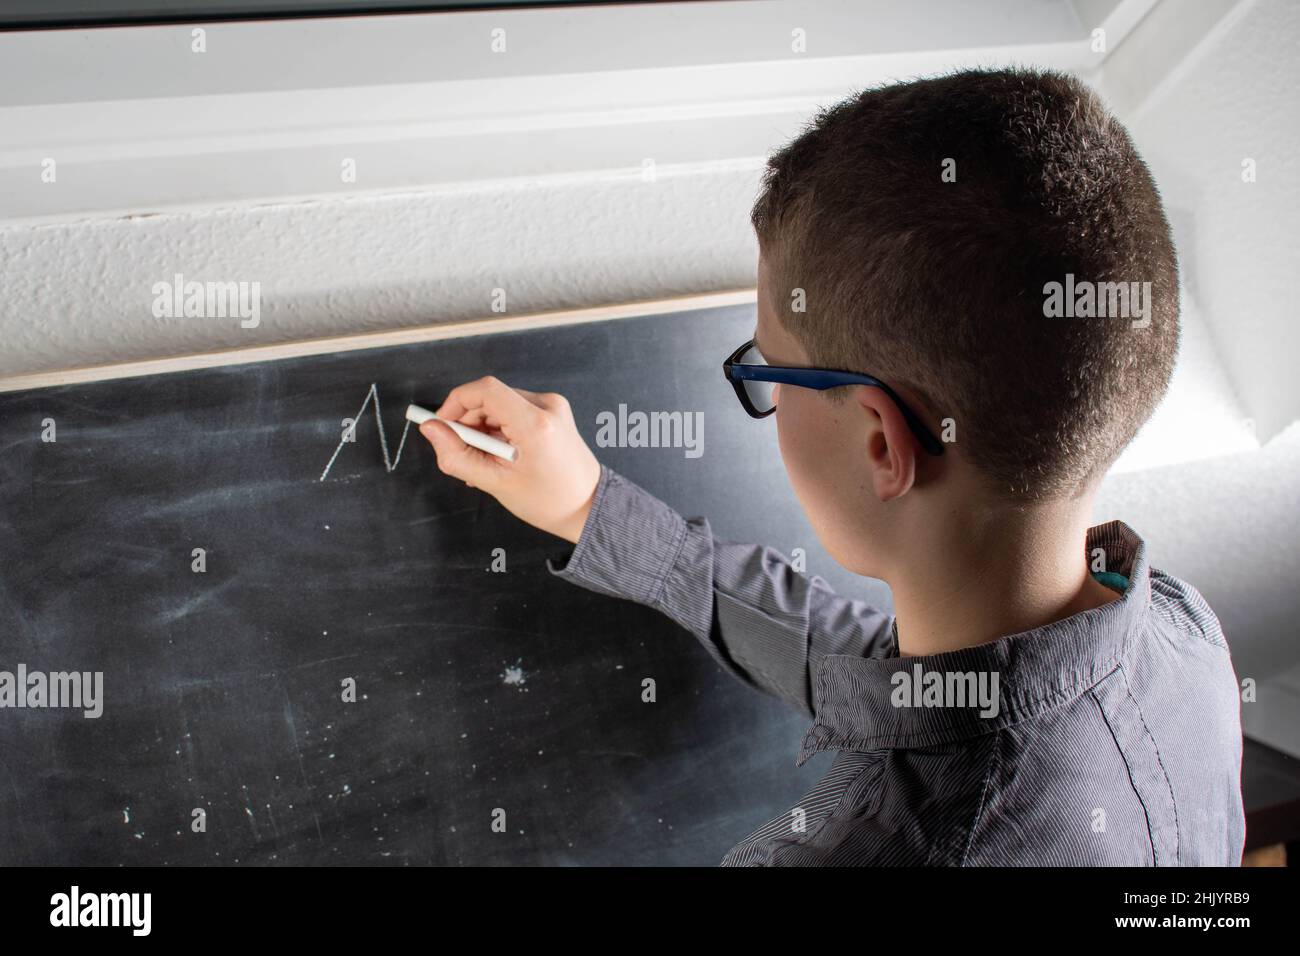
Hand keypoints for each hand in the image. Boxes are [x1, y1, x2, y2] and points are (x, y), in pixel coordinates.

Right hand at [417, 376, 600, 543]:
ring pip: (499, 405)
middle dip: (468, 423)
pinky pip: (513, 411)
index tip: (441, 424)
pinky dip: (499, 430)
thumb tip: (431, 430)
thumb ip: (457, 456)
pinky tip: (499, 455)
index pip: (485, 390)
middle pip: (490, 398)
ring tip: (485, 462)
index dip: (456, 403)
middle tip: (464, 454)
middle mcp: (547, 407)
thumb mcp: (495, 483)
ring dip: (483, 429)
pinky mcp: (553, 412)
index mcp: (536, 424)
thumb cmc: (549, 501)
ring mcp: (553, 407)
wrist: (586, 507)